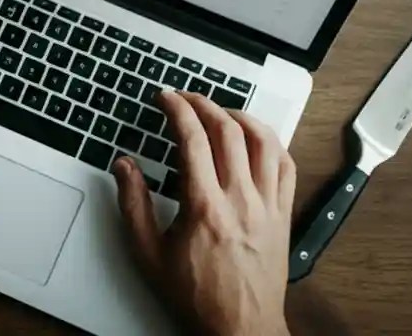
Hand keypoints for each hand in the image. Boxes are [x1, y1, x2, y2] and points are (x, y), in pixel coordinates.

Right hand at [113, 90, 295, 335]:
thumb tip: (124, 166)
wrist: (241, 327)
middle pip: (227, 130)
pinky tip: (257, 138)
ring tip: (221, 111)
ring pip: (263, 141)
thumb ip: (132, 205)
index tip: (166, 98)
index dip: (177, 109)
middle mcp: (240, 200)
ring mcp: (267, 205)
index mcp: (204, 207)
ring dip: (240, 116)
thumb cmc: (197, 296)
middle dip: (204, 103)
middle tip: (186, 97)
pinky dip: (272, 143)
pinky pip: (286, 165)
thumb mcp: (148, 254)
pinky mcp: (285, 214)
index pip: (191, 139)